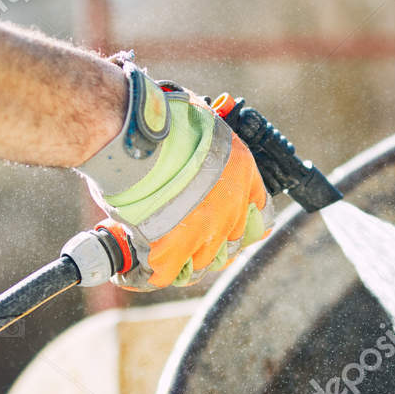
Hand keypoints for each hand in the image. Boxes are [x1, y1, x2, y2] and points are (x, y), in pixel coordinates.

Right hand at [77, 62, 270, 289]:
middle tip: (188, 240)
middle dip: (211, 243)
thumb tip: (199, 141)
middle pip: (231, 242)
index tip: (230, 223)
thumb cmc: (160, 119)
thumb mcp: (202, 121)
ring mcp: (204, 232)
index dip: (243, 219)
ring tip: (161, 254)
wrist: (135, 135)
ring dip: (182, 260)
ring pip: (201, 262)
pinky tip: (137, 268)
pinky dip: (149, 273)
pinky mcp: (171, 250)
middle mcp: (231, 207)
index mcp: (242, 172)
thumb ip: (208, 145)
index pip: (259, 210)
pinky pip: (164, 275)